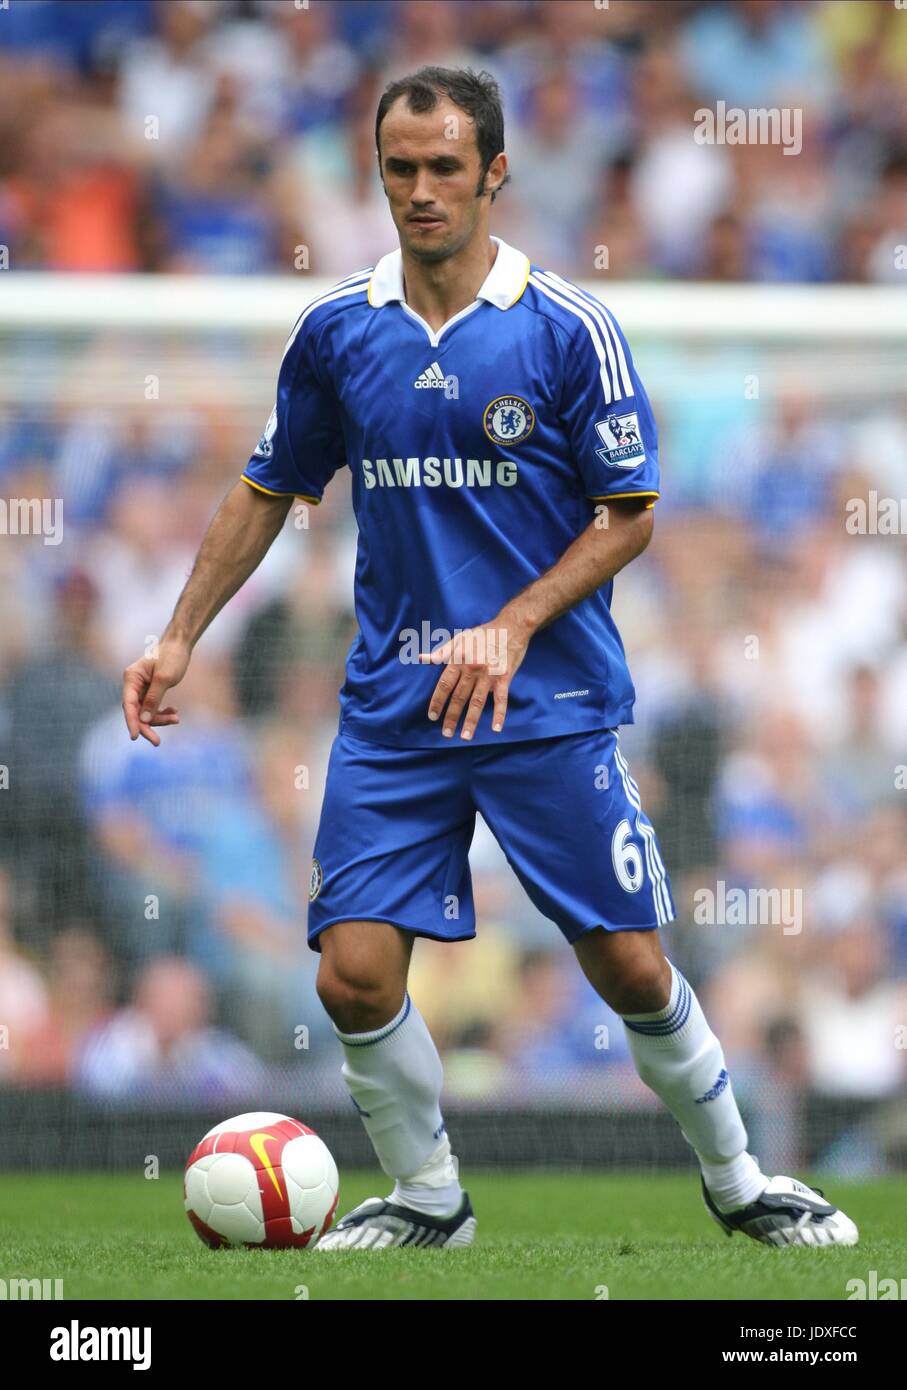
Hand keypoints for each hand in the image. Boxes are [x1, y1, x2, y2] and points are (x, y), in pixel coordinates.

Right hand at [122, 638, 189, 745]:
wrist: (180, 645)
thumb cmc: (172, 657)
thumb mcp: (164, 678)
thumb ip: (153, 698)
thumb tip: (144, 719)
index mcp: (131, 678)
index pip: (128, 704)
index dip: (131, 722)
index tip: (135, 737)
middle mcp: (133, 684)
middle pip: (136, 711)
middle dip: (148, 725)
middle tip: (157, 742)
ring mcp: (141, 688)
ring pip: (146, 711)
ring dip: (159, 718)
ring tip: (176, 718)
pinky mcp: (150, 691)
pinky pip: (153, 707)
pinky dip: (162, 712)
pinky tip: (174, 713)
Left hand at [419, 606, 534, 739]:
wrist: (511, 627)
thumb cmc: (483, 633)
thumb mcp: (460, 638)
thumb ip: (442, 651)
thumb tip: (423, 658)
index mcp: (459, 660)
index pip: (444, 685)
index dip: (437, 702)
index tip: (432, 716)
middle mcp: (472, 669)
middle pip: (459, 697)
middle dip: (451, 716)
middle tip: (446, 733)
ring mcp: (489, 675)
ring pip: (477, 702)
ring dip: (471, 720)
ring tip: (465, 736)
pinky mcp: (504, 678)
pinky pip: (501, 699)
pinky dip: (499, 714)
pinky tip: (495, 729)